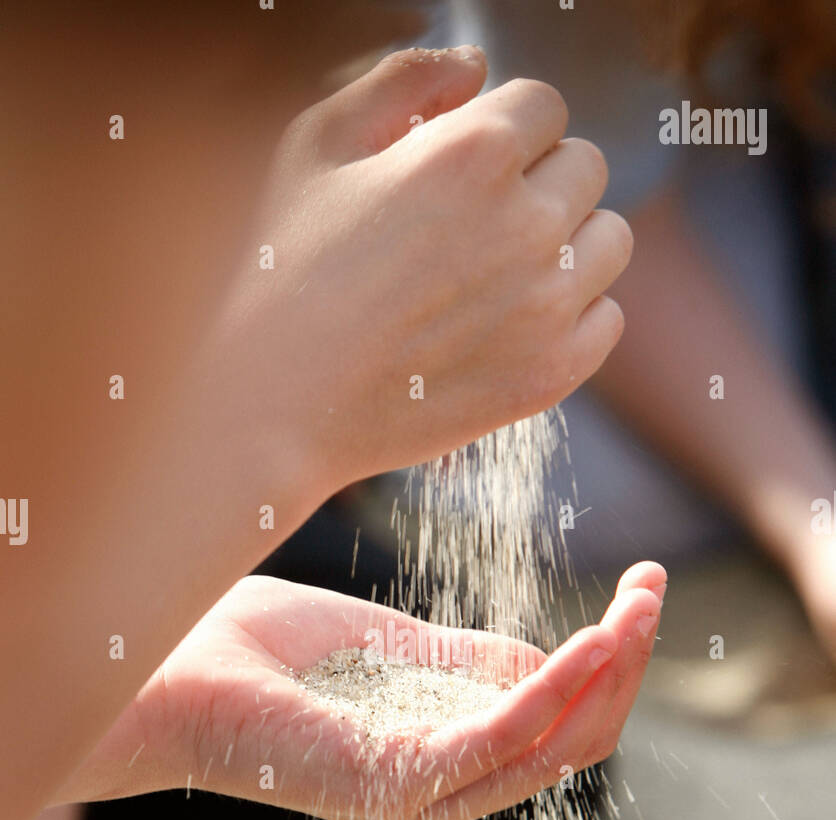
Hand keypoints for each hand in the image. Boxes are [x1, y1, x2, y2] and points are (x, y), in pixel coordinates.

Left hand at [60, 564, 665, 819]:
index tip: (640, 586)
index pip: (554, 724)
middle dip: (625, 663)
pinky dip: (561, 686)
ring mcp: (424, 796)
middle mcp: (442, 791)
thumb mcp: (389, 647)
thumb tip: (546, 658)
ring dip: (611, 669)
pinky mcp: (402, 781)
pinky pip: (508, 734)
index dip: (606, 659)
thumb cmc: (260, 655)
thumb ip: (464, 661)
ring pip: (558, 744)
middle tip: (655, 589)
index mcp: (440, 758)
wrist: (166, 673)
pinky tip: (595, 635)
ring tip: (641, 603)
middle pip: (573, 741)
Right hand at [200, 46, 632, 503]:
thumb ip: (402, 81)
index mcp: (474, 151)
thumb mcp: (317, 146)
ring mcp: (547, 304)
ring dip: (569, 244)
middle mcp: (527, 222)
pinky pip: (607, 319)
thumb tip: (478, 66)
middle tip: (475, 226)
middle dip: (539, 180)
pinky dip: (574, 316)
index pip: (545, 105)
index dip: (504, 131)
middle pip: (585, 167)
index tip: (465, 170)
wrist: (276, 406)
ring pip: (609, 239)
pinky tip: (514, 325)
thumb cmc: (284, 270)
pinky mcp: (552, 373)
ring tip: (502, 274)